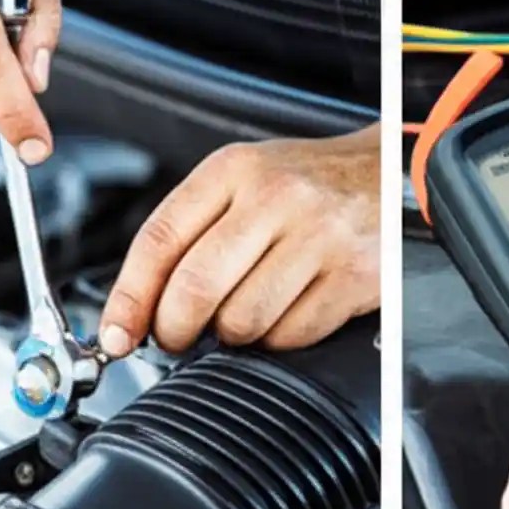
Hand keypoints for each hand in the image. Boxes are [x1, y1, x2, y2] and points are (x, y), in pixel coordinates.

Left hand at [97, 124, 380, 355]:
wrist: (392, 174)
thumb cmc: (309, 184)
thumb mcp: (244, 180)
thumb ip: (191, 232)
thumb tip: (139, 308)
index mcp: (235, 170)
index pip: (161, 240)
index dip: (130, 298)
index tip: (116, 334)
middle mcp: (276, 198)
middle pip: (195, 288)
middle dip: (174, 330)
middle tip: (177, 337)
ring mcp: (319, 238)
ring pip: (242, 321)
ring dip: (234, 334)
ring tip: (246, 311)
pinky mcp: (354, 277)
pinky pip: (292, 335)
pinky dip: (280, 338)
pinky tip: (287, 310)